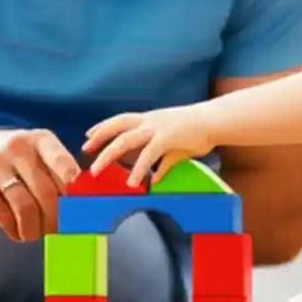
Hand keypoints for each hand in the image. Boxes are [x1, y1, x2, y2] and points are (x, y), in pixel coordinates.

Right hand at [0, 129, 79, 241]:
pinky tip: (17, 231)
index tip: (81, 213)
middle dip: (56, 220)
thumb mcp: (31, 153)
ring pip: (26, 208)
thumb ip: (56, 171)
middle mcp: (18, 147)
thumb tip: (87, 205)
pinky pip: (4, 216)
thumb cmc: (6, 159)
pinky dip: (15, 230)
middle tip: (56, 232)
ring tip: (36, 234)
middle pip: (48, 193)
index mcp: (39, 139)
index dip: (77, 195)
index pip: (66, 167)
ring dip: (35, 229)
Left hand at [82, 105, 216, 186]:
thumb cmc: (198, 131)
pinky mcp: (167, 138)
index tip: (88, 136)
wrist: (215, 121)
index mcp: (150, 119)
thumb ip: (162, 163)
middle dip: (99, 138)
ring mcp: (157, 128)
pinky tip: (133, 182)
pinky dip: (138, 169)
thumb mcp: (175, 146)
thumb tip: (154, 180)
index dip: (104, 127)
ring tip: (97, 170)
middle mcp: (149, 121)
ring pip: (125, 140)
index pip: (121, 120)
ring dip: (108, 155)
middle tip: (86, 150)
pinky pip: (147, 155)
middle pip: (117, 127)